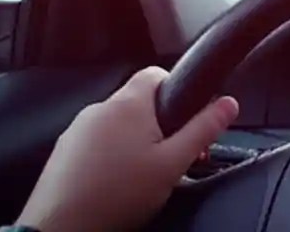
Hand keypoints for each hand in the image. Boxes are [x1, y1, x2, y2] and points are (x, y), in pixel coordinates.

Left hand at [17, 67, 238, 231]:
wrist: (61, 229)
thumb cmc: (118, 196)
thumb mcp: (173, 164)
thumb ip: (203, 130)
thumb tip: (228, 103)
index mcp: (128, 104)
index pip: (156, 73)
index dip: (177, 90)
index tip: (187, 119)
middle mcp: (98, 109)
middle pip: (139, 103)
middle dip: (161, 125)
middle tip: (175, 157)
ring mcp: (76, 131)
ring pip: (118, 124)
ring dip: (136, 141)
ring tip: (146, 175)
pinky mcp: (63, 153)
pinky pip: (96, 142)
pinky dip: (111, 155)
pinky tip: (118, 183)